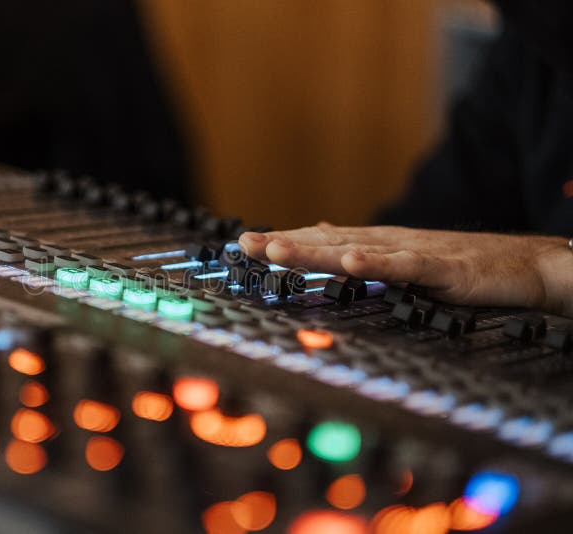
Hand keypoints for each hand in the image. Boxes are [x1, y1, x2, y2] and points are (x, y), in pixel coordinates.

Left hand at [238, 224, 572, 315]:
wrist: (525, 265)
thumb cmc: (465, 263)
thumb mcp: (406, 258)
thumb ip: (364, 251)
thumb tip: (323, 237)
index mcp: (379, 245)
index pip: (323, 241)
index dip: (285, 241)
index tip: (247, 245)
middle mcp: (390, 244)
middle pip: (329, 242)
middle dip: (286, 243)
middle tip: (247, 244)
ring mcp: (415, 254)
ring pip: (358, 250)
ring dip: (316, 249)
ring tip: (278, 249)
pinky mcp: (445, 270)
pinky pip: (407, 268)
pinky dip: (378, 263)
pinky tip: (351, 260)